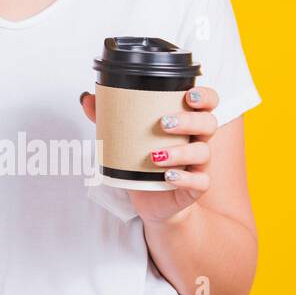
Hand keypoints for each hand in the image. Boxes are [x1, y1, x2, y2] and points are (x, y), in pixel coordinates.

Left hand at [79, 86, 219, 223]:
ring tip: (155, 155)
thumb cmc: (143, 161)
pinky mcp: (195, 188)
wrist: (150, 199)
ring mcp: (198, 165)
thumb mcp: (125, 136)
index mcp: (186, 122)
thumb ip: (108, 116)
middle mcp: (197, 140)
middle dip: (189, 121)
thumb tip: (86, 98)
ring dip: (181, 152)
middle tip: (163, 123)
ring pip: (203, 152)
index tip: (189, 95)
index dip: (205, 97)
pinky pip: (200, 182)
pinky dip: (185, 179)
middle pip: (208, 123)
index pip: (208, 103)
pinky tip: (169, 176)